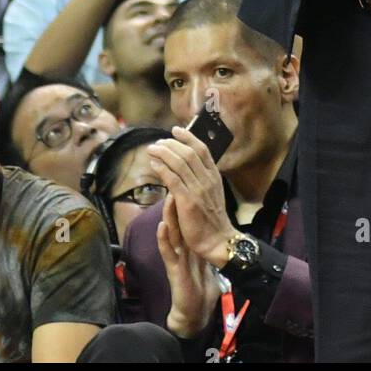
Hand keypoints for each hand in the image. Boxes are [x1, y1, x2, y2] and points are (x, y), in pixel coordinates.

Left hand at [148, 125, 236, 264]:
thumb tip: (188, 168)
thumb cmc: (213, 219)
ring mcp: (198, 190)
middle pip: (188, 153)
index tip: (176, 130)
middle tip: (158, 142)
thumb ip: (202, 180)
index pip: (202, 149)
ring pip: (179, 163)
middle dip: (171, 144)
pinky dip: (162, 169)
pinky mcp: (187, 201)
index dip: (188, 137)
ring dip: (163, 153)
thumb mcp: (213, 194)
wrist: (218, 240)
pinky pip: (173, 180)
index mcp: (214, 176)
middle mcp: (207, 179)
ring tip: (152, 149)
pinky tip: (154, 165)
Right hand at [157, 193, 222, 339]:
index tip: (187, 180)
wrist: (193, 304)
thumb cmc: (196, 276)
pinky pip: (167, 251)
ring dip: (168, 213)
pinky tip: (162, 227)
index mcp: (186, 237)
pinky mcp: (173, 268)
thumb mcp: (199, 250)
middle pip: (176, 217)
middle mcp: (178, 242)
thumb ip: (200, 233)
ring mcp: (174, 254)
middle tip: (174, 180)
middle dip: (175, 199)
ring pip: (170, 230)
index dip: (185, 196)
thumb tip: (207, 216)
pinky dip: (163, 239)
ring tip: (168, 195)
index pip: (185, 213)